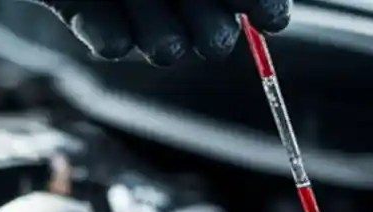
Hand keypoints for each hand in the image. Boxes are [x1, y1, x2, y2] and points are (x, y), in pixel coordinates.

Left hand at [30, 0, 291, 65]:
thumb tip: (264, 2)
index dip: (259, 3)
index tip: (273, 20)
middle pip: (200, 14)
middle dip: (212, 32)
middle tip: (214, 41)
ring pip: (153, 29)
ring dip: (164, 42)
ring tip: (168, 46)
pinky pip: (99, 30)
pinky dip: (109, 38)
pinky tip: (117, 40)